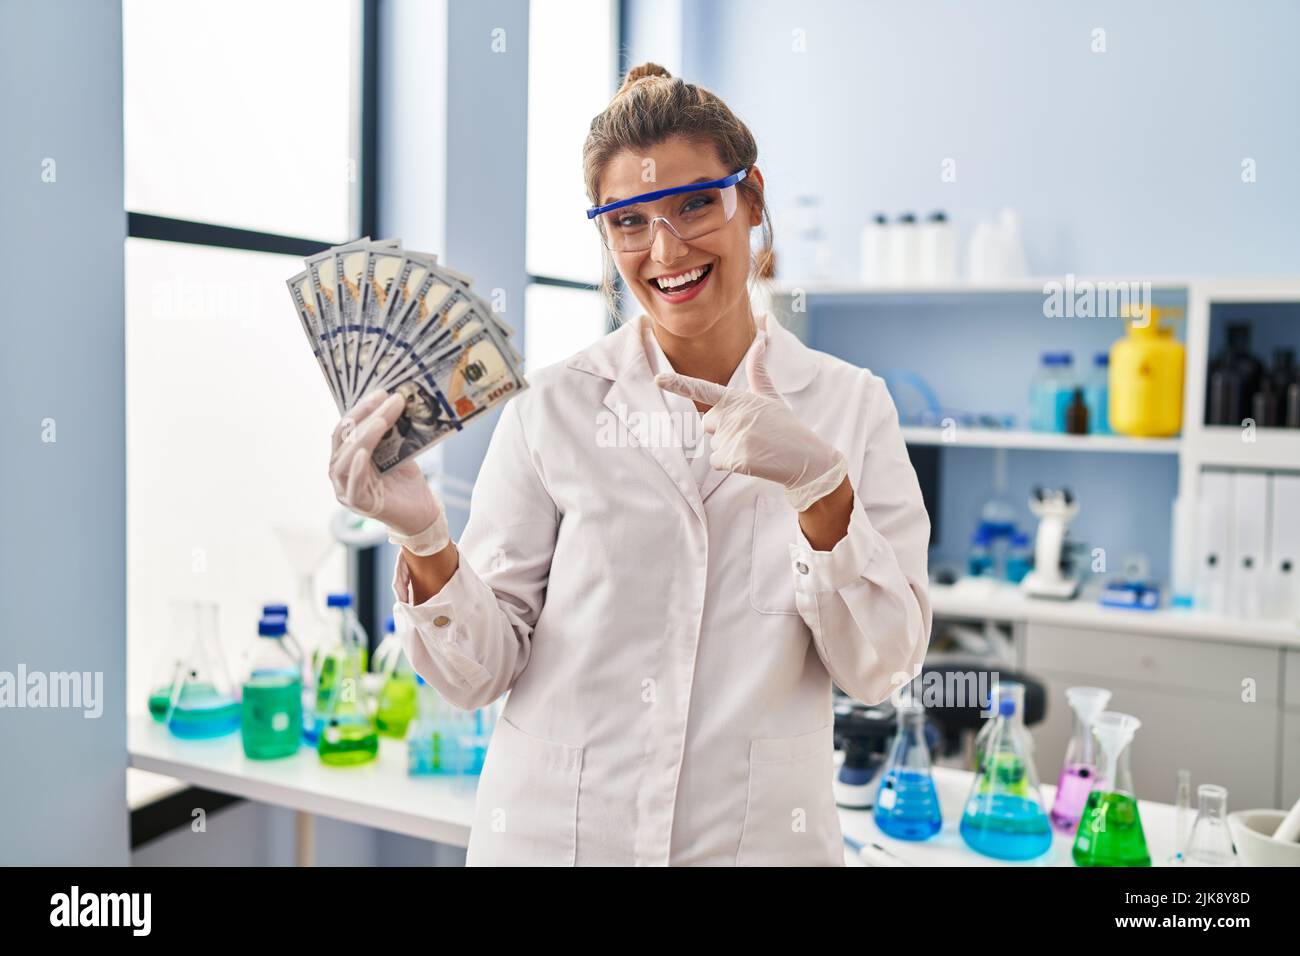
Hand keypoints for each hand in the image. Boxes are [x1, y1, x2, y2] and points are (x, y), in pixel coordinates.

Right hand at [329, 389, 448, 554]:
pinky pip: (353, 483)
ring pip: (348, 458)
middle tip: (389, 399)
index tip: (381, 391)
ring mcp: (345, 488)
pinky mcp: (358, 503)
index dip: (360, 408)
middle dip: (367, 416)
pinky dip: (358, 468)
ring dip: (365, 436)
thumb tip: (396, 401)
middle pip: (346, 438)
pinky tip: (364, 453)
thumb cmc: (406, 480)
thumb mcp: (397, 450)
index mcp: (346, 456)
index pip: (346, 427)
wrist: (421, 512)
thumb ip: (390, 433)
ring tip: (383, 420)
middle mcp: (340, 471)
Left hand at [654, 335, 847, 511]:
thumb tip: (762, 340)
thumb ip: (758, 370)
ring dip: (729, 449)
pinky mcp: (735, 459)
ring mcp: (733, 437)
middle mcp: (732, 416)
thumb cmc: (786, 425)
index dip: (678, 384)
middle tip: (752, 433)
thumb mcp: (771, 395)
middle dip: (723, 430)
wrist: (806, 458)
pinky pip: (718, 463)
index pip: (702, 389)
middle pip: (707, 424)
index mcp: (737, 398)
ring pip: (713, 446)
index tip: (658, 379)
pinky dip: (732, 465)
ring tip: (756, 446)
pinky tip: (753, 460)